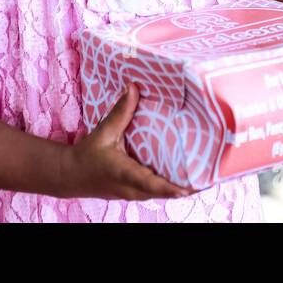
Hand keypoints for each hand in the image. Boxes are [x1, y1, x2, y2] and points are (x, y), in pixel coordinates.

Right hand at [62, 83, 199, 200]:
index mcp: (124, 174)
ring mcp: (133, 194)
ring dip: (182, 188)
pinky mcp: (134, 193)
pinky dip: (171, 187)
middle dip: (187, 187)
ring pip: (162, 194)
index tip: (190, 187)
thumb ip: (121, 112)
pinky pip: (157, 192)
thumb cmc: (87, 154)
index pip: (151, 184)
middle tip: (211, 176)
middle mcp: (131, 188)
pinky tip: (187, 178)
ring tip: (205, 176)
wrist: (70, 175)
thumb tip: (133, 87)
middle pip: (164, 192)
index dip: (171, 187)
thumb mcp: (104, 132)